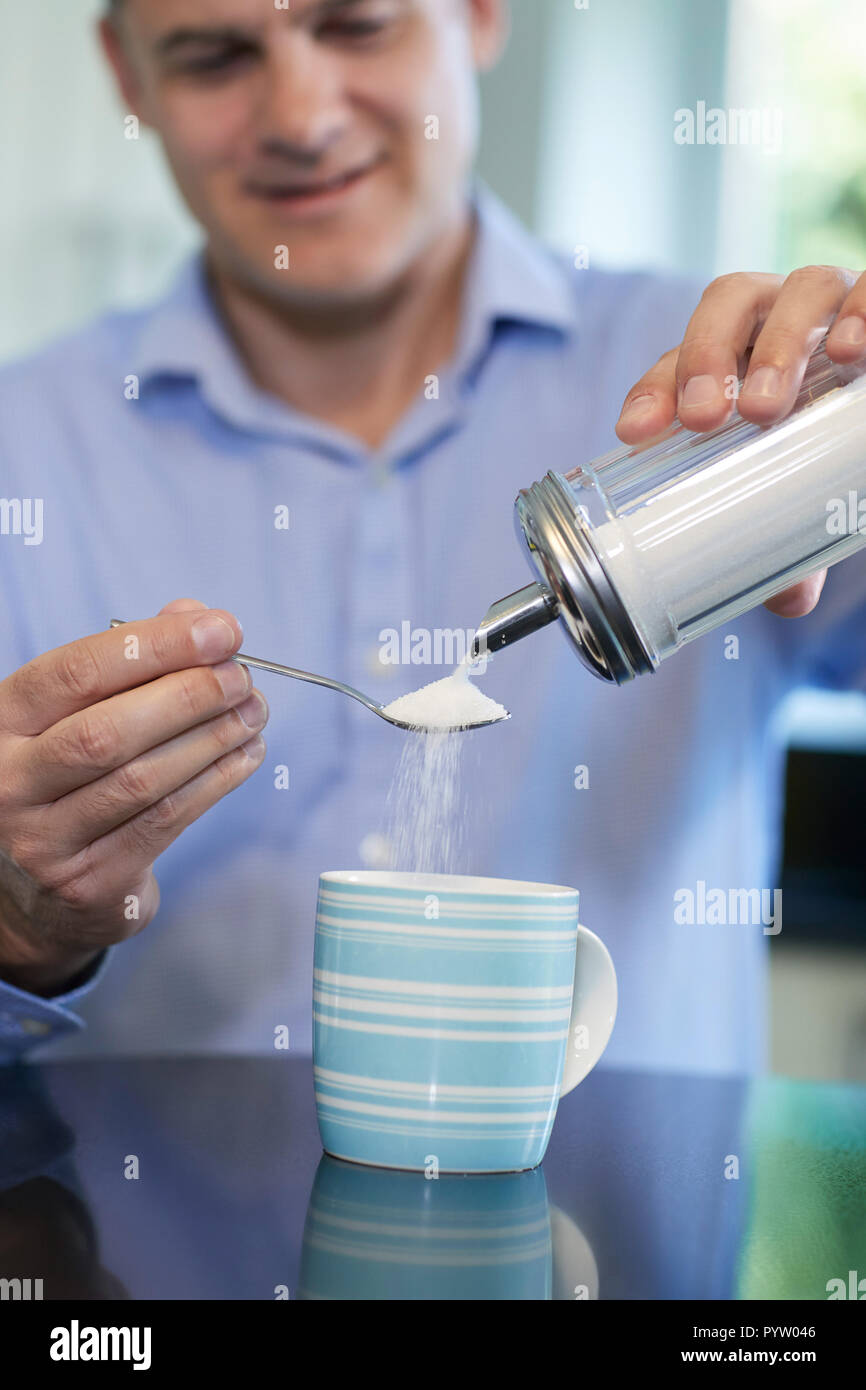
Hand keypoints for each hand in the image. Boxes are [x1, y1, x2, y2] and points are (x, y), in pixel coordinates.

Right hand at [0, 598, 267, 994]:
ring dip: (212, 739)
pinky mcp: (90, 883)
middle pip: (108, 731)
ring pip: (142, 780)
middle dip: (190, 695)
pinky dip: (215, 782)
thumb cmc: (64, 780)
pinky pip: (165, 822)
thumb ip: (129, 662)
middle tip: (241, 678)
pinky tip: (245, 754)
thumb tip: (195, 616)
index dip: (154, 646)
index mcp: (2, 722)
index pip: (75, 672)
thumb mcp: (73, 715)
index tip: (220, 630)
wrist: (30, 892)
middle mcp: (10, 782)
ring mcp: (44, 840)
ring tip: (254, 712)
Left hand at [616, 265, 865, 616]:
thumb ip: (790, 537)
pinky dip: (863, 313)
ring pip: (798, 292)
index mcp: (733, 353)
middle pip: (728, 305)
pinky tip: (854, 351)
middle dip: (708, 359)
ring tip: (768, 409)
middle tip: (705, 420)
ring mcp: (831, 301)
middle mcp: (776, 315)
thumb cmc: (825, 443)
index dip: (653, 391)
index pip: (677, 360)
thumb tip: (788, 600)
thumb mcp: (799, 488)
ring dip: (779, 347)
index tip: (636, 435)